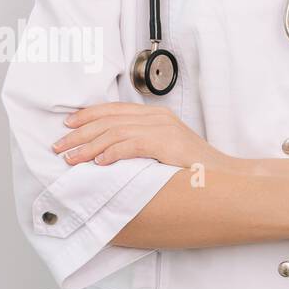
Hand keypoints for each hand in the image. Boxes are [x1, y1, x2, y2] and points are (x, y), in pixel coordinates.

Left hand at [54, 102, 234, 171]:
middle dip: (79, 133)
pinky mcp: (168, 143)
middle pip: (109, 120)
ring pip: (115, 132)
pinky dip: (113, 153)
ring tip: (71, 158)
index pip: (113, 111)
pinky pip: (133, 144)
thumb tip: (108, 156)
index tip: (66, 127)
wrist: (229, 177)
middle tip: (59, 147)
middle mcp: (157, 117)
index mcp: (155, 116)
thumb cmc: (196, 171)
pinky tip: (99, 162)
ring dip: (89, 146)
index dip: (87, 117)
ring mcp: (164, 129)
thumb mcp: (164, 153)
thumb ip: (140, 148)